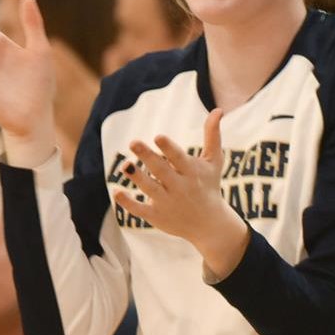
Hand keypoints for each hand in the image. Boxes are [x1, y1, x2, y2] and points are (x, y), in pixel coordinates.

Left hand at [116, 110, 249, 276]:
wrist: (209, 224)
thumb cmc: (209, 186)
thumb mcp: (214, 162)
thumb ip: (212, 136)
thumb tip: (218, 109)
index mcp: (191, 172)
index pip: (179, 158)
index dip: (168, 148)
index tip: (158, 137)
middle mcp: (179, 187)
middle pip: (161, 171)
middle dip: (148, 157)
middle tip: (133, 142)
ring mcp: (167, 203)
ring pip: (150, 189)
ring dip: (137, 177)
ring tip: (124, 166)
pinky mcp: (157, 216)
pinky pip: (140, 209)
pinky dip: (128, 203)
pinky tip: (117, 191)